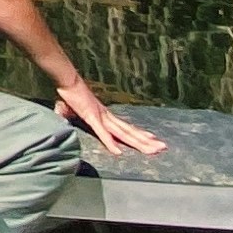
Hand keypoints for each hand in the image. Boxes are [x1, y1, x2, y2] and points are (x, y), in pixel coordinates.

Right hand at [53, 82, 168, 154]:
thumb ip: (80, 117)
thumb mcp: (79, 109)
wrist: (69, 80)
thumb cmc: (73, 94)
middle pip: (130, 132)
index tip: (154, 140)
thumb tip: (76, 121)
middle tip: (163, 148)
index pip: (127, 127)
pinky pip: (102, 133)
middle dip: (147, 141)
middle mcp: (107, 116)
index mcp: (106, 115)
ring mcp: (100, 116)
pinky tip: (118, 152)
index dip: (141, 134)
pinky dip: (110, 142)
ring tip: (152, 150)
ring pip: (122, 133)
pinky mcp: (91, 116)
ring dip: (137, 143)